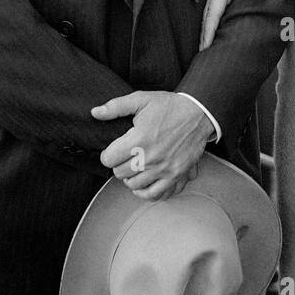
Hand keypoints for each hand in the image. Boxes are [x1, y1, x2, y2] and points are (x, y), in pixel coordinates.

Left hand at [92, 91, 213, 200]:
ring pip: (135, 186)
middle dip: (119, 164)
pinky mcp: (177, 176)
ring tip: (135, 166)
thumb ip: (116, 107)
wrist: (199, 113)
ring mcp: (165, 170)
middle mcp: (151, 158)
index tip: (113, 149)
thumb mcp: (142, 99)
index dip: (107, 154)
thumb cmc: (169, 106)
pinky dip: (146, 193)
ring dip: (131, 177)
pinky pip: (157, 195)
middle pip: (120, 174)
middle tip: (125, 155)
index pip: (109, 159)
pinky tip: (144, 184)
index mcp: (140, 140)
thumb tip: (95, 113)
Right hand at [200, 0, 267, 49]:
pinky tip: (210, 28)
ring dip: (205, 30)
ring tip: (204, 48)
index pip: (213, 14)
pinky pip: (209, 7)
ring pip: (206, 13)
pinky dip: (208, 20)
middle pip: (206, 18)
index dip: (209, 31)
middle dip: (204, 37)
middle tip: (202, 55)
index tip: (205, 47)